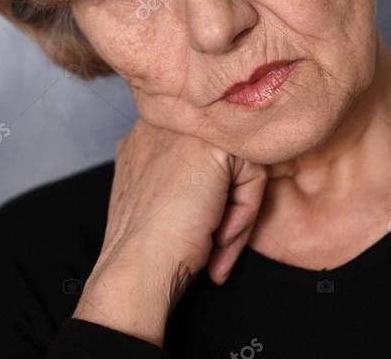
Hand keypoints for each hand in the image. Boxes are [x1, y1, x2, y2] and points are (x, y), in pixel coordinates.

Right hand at [72, 117, 266, 345]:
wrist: (137, 266)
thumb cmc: (147, 248)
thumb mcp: (158, 199)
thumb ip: (179, 178)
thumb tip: (218, 186)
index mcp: (145, 137)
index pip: (199, 157)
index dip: (208, 197)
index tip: (201, 234)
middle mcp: (163, 125)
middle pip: (221, 159)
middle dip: (226, 204)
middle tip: (215, 244)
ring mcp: (185, 130)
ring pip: (240, 167)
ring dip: (236, 213)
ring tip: (216, 246)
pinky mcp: (212, 146)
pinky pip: (253, 175)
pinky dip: (244, 213)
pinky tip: (218, 237)